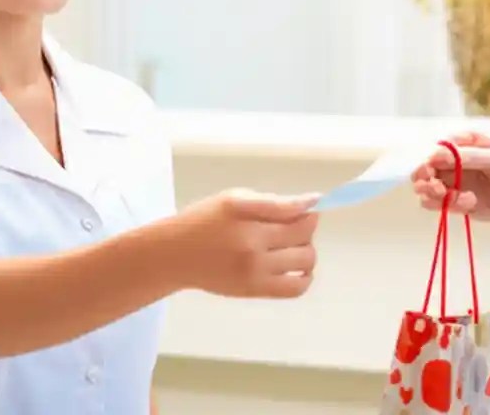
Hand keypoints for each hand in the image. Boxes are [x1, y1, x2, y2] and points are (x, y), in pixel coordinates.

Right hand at [172, 188, 320, 298]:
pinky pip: (296, 288)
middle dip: (306, 227)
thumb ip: (273, 202)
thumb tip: (312, 202)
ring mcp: (255, 270)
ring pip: (306, 259)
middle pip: (304, 235)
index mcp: (246, 215)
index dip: (312, 208)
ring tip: (290, 245)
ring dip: (306, 250)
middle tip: (292, 225)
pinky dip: (305, 277)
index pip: (296, 212)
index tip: (313, 205)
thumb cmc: (205, 221)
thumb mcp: (234, 199)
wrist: (176, 255)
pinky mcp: (255, 290)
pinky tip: (296, 267)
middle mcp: (252, 244)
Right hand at [410, 131, 489, 228]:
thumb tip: (436, 155)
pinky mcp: (457, 202)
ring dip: (430, 192)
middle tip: (434, 186)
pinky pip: (437, 204)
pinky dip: (446, 205)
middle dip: (424, 176)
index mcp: (466, 142)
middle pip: (426, 167)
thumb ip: (470, 157)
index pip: (439, 147)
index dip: (432, 157)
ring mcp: (455, 182)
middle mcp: (456, 161)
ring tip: (446, 195)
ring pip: (426, 186)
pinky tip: (469, 203)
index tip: (433, 166)